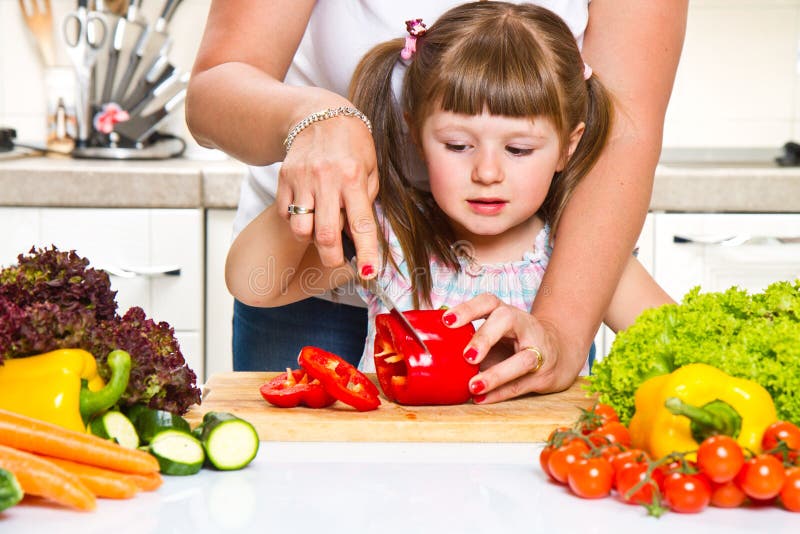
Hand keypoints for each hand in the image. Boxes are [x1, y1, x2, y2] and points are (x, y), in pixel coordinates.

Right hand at [276, 112, 381, 274]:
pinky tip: (307, 210)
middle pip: (324, 234)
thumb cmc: (352, 145)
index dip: (365, 252)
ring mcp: (302, 180)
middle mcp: (326, 180)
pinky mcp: (284, 179)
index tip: (368, 273)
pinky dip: (296, 221)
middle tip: (338, 260)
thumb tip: (358, 235)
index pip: (361, 223)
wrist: (319, 115)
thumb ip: (365, 201)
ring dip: (311, 239)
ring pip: (300, 228)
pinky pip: (285, 214)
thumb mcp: (370, 169)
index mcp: (353, 178)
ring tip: (321, 227)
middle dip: (332, 257)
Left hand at [442, 293, 585, 401]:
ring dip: (496, 374)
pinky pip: (522, 385)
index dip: (467, 309)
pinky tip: (482, 399)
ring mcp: (539, 349)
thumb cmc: (515, 343)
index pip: (489, 302)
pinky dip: (500, 393)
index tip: (446, 320)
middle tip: (466, 356)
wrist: (559, 352)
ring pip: (522, 359)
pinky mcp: (545, 375)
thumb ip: (469, 340)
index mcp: (507, 313)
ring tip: (473, 386)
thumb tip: (430, 350)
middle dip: (485, 337)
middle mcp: (524, 326)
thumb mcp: (496, 335)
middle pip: (507, 319)